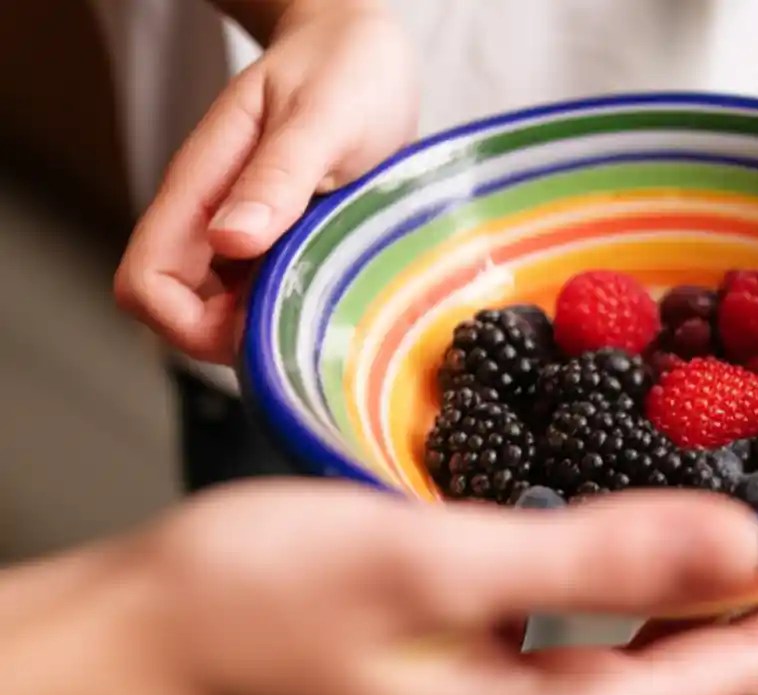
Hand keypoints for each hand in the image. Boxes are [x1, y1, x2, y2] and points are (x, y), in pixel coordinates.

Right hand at [0, 482, 757, 694]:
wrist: (148, 637)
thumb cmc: (262, 604)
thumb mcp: (439, 570)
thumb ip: (593, 561)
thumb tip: (739, 540)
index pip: (725, 676)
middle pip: (703, 672)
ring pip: (653, 654)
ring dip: (718, 586)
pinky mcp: (480, 669)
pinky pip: (594, 633)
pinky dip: (642, 581)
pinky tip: (649, 537)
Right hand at [114, 0, 418, 363]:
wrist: (365, 50)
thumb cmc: (344, 70)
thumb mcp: (321, 116)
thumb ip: (278, 175)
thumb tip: (230, 239)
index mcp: (202, 186)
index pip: (147, 284)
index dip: (188, 325)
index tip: (260, 325)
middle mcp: (213, 217)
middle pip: (182, 314)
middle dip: (236, 337)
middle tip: (312, 316)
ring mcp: (246, 234)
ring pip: (228, 314)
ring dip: (273, 324)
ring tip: (337, 294)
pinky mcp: (281, 244)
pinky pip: (270, 297)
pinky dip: (298, 309)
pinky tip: (344, 287)